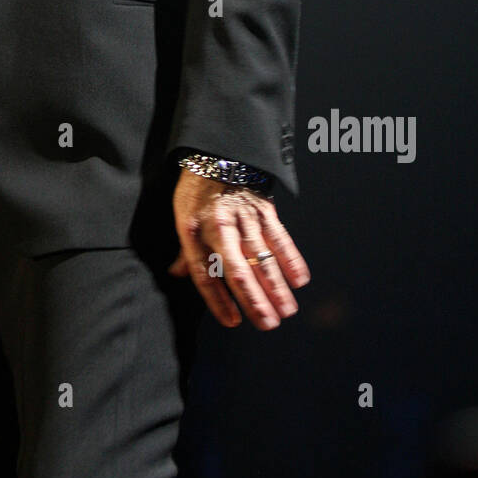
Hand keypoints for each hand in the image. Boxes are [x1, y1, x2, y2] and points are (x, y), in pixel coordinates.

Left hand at [169, 170, 309, 329]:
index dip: (217, 299)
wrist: (217, 154)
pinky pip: (280, 236)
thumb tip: (178, 275)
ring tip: (286, 310)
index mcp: (194, 230)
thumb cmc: (197, 192)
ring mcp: (243, 217)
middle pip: (237, 268)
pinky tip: (299, 280)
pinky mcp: (264, 209)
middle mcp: (219, 225)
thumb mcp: (183, 218)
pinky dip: (291, 258)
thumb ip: (185, 251)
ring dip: (276, 286)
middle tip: (267, 323)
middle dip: (253, 299)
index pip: (205, 272)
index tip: (232, 321)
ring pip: (262, 256)